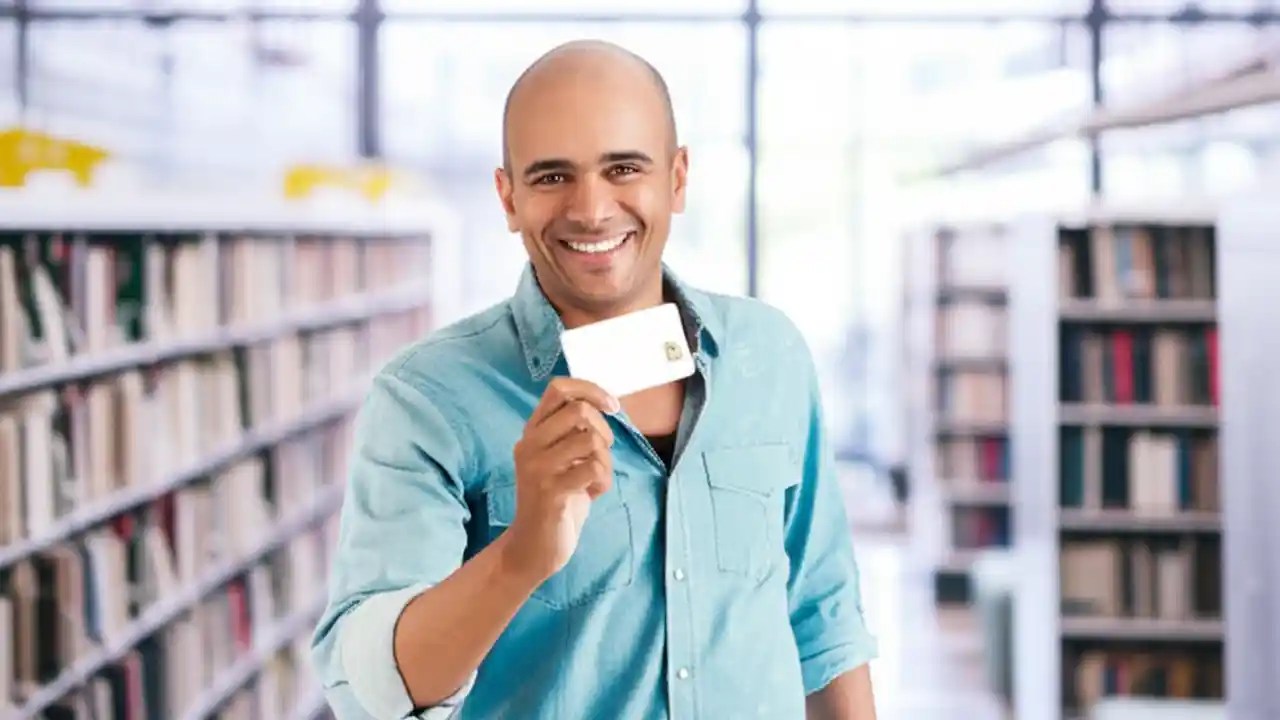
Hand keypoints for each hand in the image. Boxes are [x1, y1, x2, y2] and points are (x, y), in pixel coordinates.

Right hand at [504, 377, 620, 583]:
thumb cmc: (556, 498)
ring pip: (591, 440)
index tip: (611, 407)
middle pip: (579, 411)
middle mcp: (530, 444)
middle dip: (604, 430)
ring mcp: (537, 468)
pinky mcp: (550, 492)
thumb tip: (604, 403)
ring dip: (605, 461)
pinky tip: (591, 495)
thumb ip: (573, 431)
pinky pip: (594, 469)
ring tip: (594, 479)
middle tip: (601, 454)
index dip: (591, 390)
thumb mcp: (560, 457)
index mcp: (532, 431)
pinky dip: (603, 482)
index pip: (559, 388)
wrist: (533, 546)